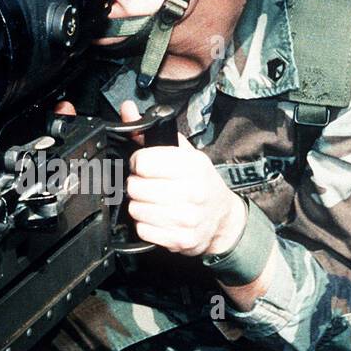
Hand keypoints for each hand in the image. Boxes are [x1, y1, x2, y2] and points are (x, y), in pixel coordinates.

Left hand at [119, 100, 245, 256]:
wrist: (223, 219)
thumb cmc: (199, 182)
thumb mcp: (182, 153)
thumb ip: (149, 132)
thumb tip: (127, 110)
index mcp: (192, 165)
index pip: (142, 162)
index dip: (137, 163)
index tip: (143, 166)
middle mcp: (192, 191)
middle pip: (135, 187)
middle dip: (137, 185)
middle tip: (148, 186)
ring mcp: (187, 218)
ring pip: (136, 210)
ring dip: (139, 206)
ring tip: (153, 202)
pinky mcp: (180, 239)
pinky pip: (143, 230)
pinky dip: (145, 225)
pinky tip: (157, 218)